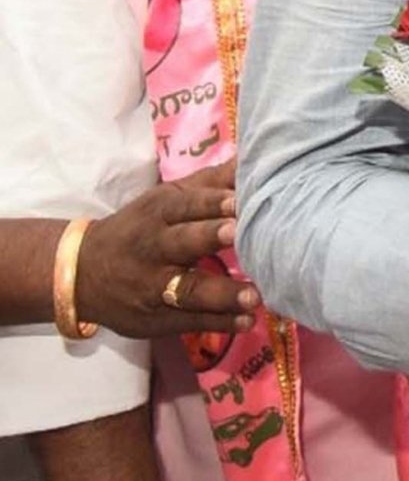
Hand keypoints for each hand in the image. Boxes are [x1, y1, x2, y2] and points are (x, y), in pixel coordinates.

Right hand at [76, 162, 259, 338]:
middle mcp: (153, 249)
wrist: (81, 274)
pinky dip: (219, 322)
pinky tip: (246, 321)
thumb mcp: (167, 199)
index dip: (210, 203)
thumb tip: (254, 158)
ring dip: (222, 294)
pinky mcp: (155, 318)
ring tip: (254, 296)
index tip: (237, 200)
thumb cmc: (141, 227)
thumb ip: (211, 182)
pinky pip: (189, 321)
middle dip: (210, 237)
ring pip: (187, 289)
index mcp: (157, 213)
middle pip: (182, 243)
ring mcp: (152, 287)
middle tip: (240, 233)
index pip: (184, 205)